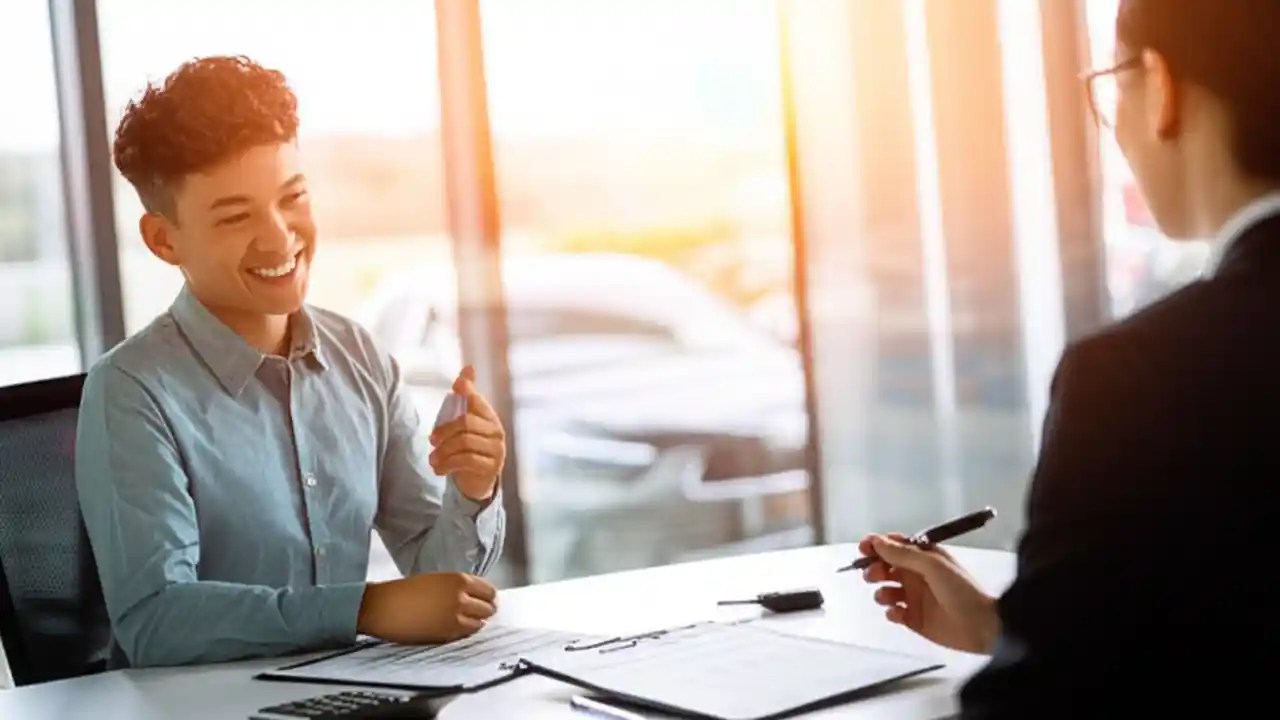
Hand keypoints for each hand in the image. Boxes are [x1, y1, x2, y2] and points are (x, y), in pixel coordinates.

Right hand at [357, 572, 496, 643]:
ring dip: (475, 622)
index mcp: (459, 580)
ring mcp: (456, 618)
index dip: (488, 597)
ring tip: (465, 621)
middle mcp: (462, 598)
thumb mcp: (437, 580)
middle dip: (485, 611)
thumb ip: (458, 587)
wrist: (385, 607)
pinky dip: (465, 632)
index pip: (489, 591)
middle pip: (489, 608)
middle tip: (478, 613)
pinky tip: (455, 628)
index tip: (485, 601)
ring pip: (480, 623)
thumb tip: (475, 597)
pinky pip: (466, 635)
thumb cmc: (406, 591)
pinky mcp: (448, 635)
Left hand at [428, 366, 506, 501]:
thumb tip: (468, 367)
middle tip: (431, 441)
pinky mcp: (490, 468)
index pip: (477, 401)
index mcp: (489, 417)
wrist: (476, 481)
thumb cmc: (468, 447)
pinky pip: (466, 461)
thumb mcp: (464, 421)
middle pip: (466, 423)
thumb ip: (467, 396)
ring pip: (464, 443)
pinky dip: (447, 464)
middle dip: (444, 431)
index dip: (467, 392)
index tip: (456, 385)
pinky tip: (438, 469)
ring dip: (443, 452)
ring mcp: (496, 451)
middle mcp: (496, 432)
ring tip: (433, 459)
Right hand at [859, 533, 999, 653]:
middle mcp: (916, 575)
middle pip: (884, 567)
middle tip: (873, 575)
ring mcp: (914, 598)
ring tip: (888, 596)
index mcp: (923, 558)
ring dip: (881, 592)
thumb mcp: (932, 566)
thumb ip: (903, 554)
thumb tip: (876, 541)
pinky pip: (893, 613)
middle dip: (874, 569)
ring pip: (885, 590)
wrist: (981, 625)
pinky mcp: (913, 620)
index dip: (877, 545)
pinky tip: (900, 614)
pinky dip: (891, 612)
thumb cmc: (960, 590)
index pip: (894, 546)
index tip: (864, 548)